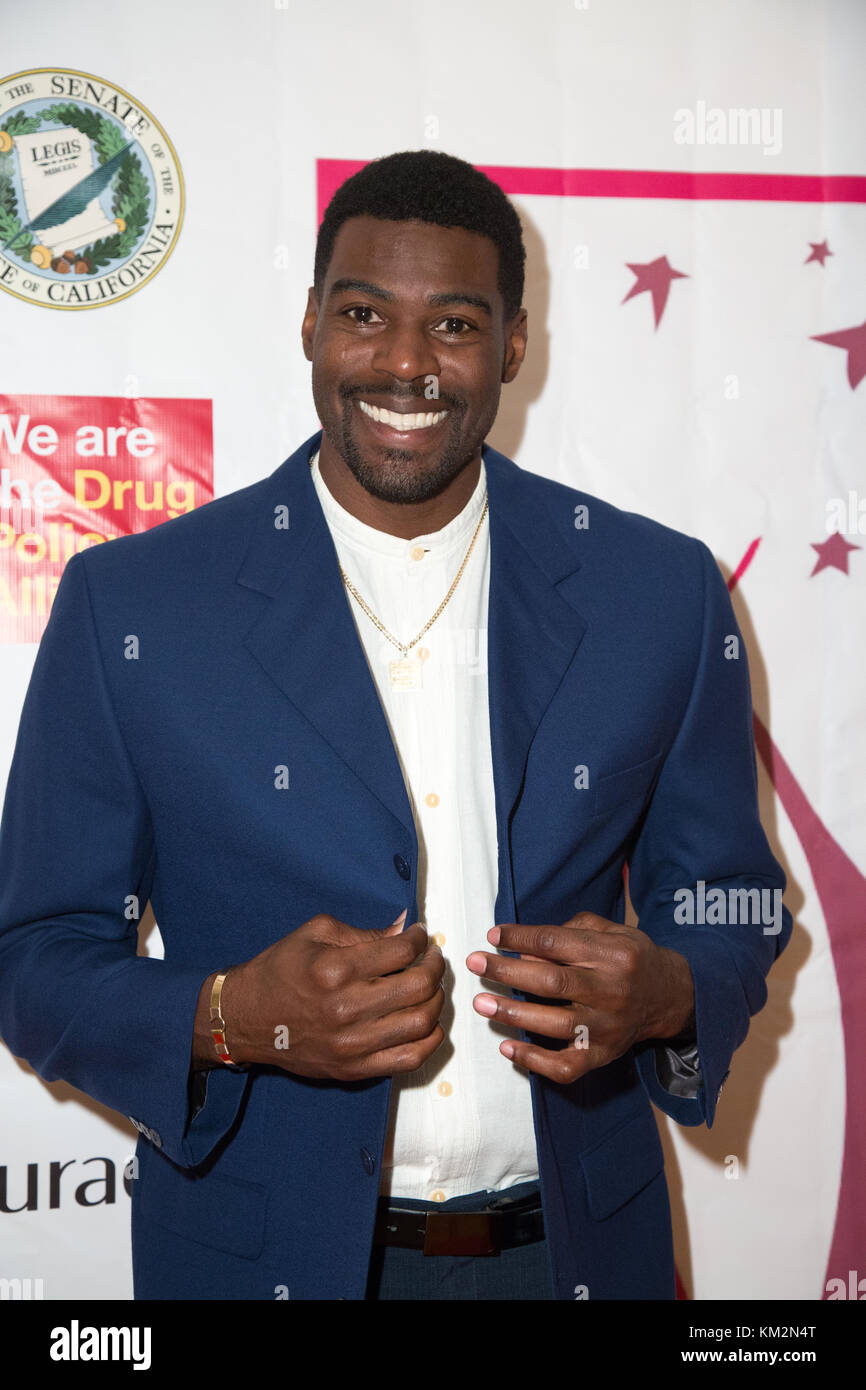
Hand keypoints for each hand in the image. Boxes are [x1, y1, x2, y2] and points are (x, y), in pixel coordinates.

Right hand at [205, 912, 444, 1079]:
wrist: (246, 1018)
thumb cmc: (279, 970)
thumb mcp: (315, 934)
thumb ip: (364, 932)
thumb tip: (405, 929)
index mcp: (336, 970)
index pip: (401, 951)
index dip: (420, 939)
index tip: (420, 936)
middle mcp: (346, 1008)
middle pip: (419, 987)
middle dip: (435, 966)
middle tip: (432, 958)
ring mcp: (352, 1044)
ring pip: (421, 1023)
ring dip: (437, 1000)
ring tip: (430, 986)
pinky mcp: (354, 1068)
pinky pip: (410, 1058)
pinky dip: (430, 1038)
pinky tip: (427, 1021)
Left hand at [466, 911, 694, 1083]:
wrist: (668, 996)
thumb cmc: (629, 957)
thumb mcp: (608, 931)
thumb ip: (569, 932)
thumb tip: (524, 948)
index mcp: (611, 953)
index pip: (558, 942)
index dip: (521, 938)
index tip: (493, 936)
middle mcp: (611, 990)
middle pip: (552, 982)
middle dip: (508, 971)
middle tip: (476, 964)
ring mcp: (607, 1026)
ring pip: (555, 1024)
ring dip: (514, 1013)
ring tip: (482, 1003)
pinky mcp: (603, 1054)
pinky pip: (567, 1066)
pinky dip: (535, 1060)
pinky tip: (508, 1047)